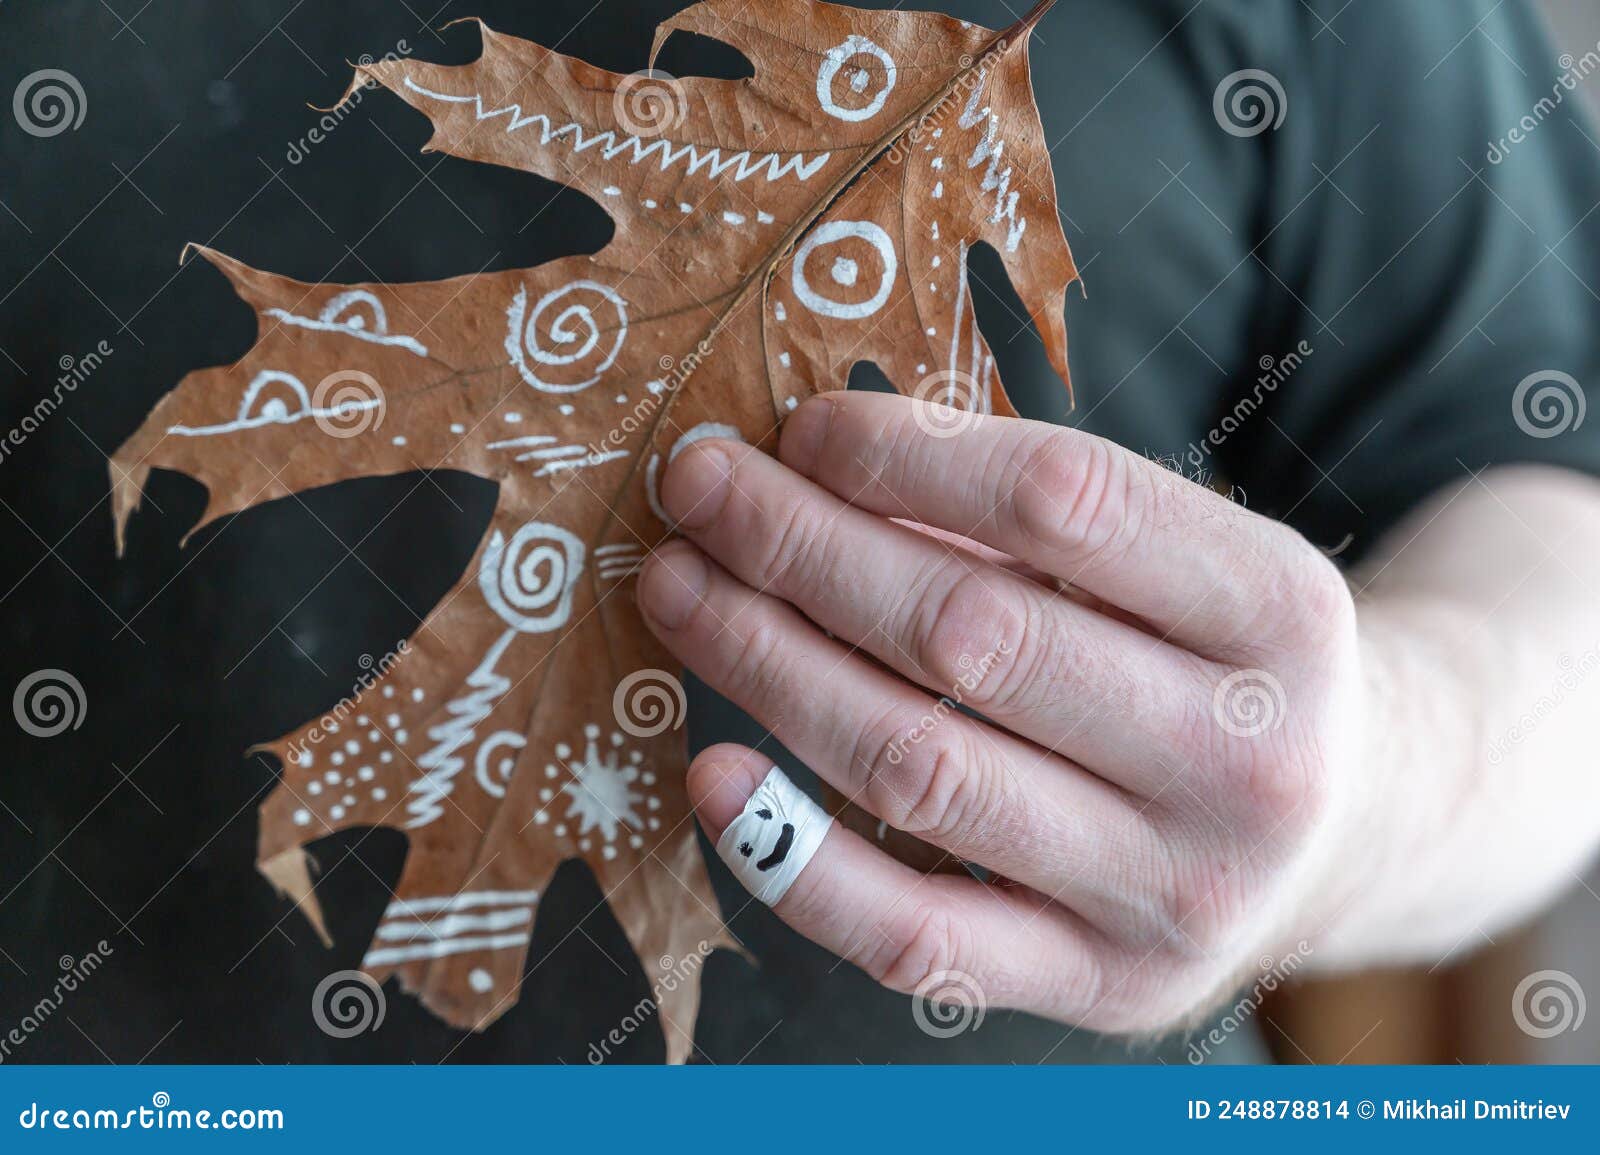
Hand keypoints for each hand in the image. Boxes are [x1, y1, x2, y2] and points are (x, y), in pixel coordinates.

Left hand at [636, 391, 1362, 1030]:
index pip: (1061, 502)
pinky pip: (919, 936)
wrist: (1355, 824)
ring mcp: (1174, 890)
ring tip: (682, 593)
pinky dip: (799, 860)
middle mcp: (1247, 759)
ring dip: (770, 667)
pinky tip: (713, 773)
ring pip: (921, 767)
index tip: (798, 430)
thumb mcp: (1191, 562)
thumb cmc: (1228, 662)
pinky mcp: (1106, 985)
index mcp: (1281, 612)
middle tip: (697, 492)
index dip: (903, 457)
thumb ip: (1034, 526)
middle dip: (800, 548)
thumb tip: (820, 475)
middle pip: (969, 635)